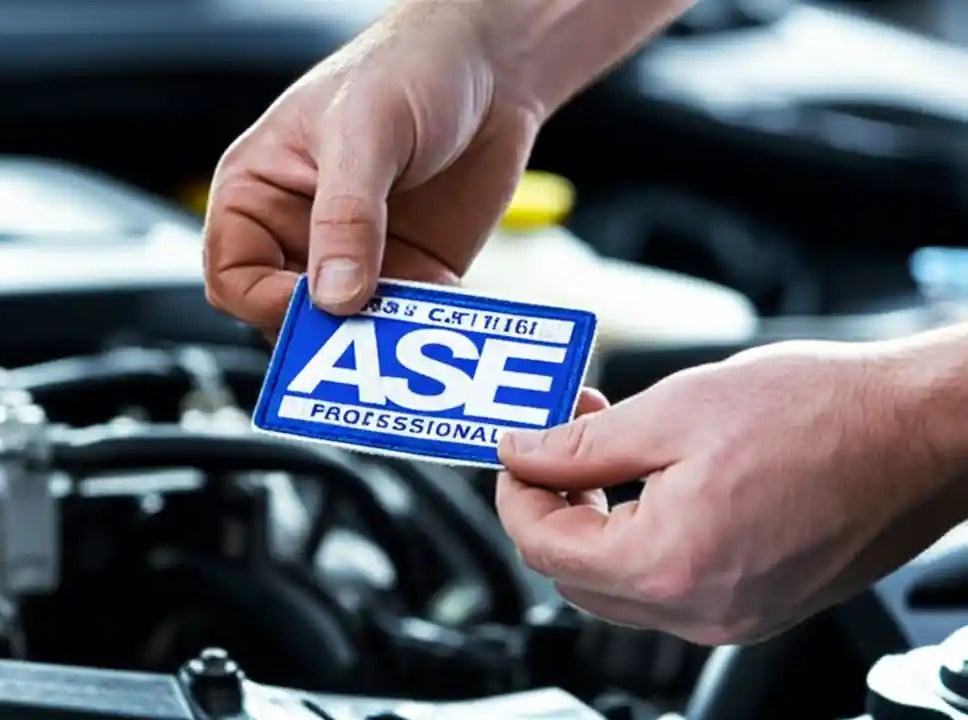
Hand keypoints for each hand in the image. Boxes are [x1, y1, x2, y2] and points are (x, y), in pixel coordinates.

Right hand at [203, 0, 546, 335]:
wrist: (494, 63)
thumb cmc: (408, 67)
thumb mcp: (364, 132)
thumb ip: (346, 216)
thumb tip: (334, 294)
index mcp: (259, 192)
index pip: (233, 276)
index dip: (264, 301)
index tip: (312, 306)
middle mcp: (301, 232)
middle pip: (286, 315)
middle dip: (322, 330)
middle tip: (362, 329)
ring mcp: (358, 258)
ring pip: (348, 329)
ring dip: (377, 337)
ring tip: (409, 327)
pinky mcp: (412, 272)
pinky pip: (406, 323)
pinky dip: (423, 330)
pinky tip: (444, 317)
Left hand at [496, 338, 967, 645]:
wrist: (921, 433)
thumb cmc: (822, 414)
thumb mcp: (676, 411)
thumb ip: (583, 444)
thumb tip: (522, 453)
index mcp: (668, 566)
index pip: (543, 546)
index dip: (515, 491)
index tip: (518, 447)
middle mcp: (698, 611)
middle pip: (574, 575)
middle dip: (553, 505)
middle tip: (562, 438)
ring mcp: (732, 617)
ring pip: (619, 585)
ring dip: (595, 521)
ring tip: (610, 450)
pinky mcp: (758, 605)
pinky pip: (670, 585)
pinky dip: (643, 538)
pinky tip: (656, 482)